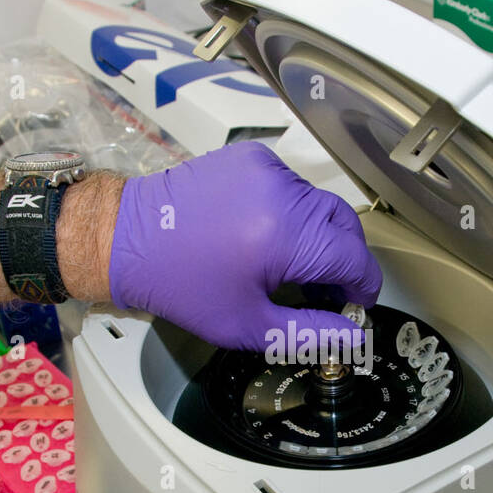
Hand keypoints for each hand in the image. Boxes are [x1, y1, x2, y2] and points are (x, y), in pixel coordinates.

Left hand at [108, 141, 382, 350]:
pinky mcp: (251, 157)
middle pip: (344, 225)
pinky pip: (290, 185)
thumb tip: (351, 335)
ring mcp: (268, 169)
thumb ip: (309, 332)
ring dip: (316, 235)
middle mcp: (283, 193)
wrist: (130, 239)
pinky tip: (262, 234)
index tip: (355, 303)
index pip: (355, 257)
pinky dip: (290, 210)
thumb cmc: (182, 285)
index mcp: (287, 236)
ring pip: (319, 205)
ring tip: (287, 265)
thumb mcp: (249, 324)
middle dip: (343, 260)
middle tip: (323, 291)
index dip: (363, 285)